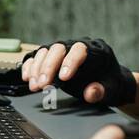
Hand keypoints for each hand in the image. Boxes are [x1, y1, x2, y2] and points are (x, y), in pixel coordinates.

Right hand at [20, 37, 135, 105]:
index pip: (79, 50)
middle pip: (58, 48)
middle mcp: (78, 45)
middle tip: (43, 85)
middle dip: (48, 66)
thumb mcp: (110, 90)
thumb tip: (90, 93)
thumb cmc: (111, 84)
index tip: (63, 78)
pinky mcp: (54, 57)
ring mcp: (65, 50)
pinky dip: (30, 66)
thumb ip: (101, 91)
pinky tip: (27, 78)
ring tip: (35, 85)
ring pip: (46, 51)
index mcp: (96, 50)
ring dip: (37, 68)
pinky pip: (38, 57)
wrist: (109, 83)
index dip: (69, 62)